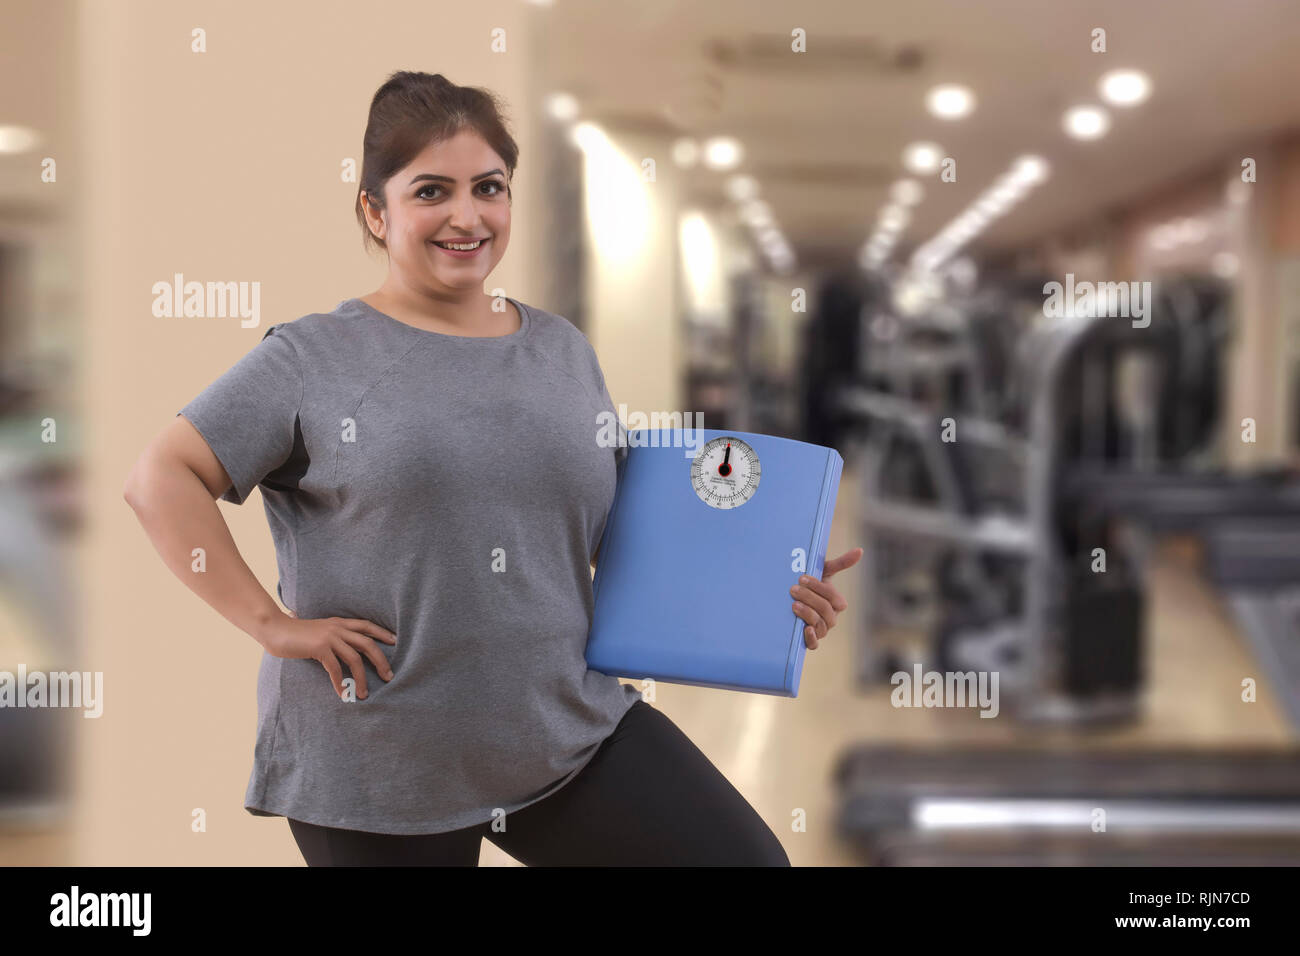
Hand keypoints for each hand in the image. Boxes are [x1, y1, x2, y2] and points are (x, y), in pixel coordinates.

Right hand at [260, 610, 396, 699]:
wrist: (275, 629)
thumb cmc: (295, 633)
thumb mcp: (318, 630)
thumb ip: (332, 636)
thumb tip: (342, 649)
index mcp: (339, 623)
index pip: (367, 625)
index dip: (382, 633)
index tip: (395, 642)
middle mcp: (338, 628)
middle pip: (368, 643)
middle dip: (381, 660)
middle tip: (389, 676)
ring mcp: (329, 637)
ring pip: (355, 658)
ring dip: (362, 678)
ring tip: (365, 694)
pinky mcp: (319, 648)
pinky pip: (335, 669)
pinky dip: (340, 683)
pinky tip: (342, 694)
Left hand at [790, 547, 862, 648]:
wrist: (793, 599)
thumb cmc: (811, 586)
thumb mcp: (824, 572)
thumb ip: (841, 563)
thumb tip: (860, 550)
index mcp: (838, 603)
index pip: (832, 596)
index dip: (818, 587)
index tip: (802, 578)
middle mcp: (832, 618)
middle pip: (825, 610)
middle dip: (809, 598)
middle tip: (793, 589)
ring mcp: (822, 630)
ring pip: (820, 625)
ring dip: (807, 614)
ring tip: (793, 605)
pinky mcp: (812, 640)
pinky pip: (814, 644)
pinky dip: (811, 638)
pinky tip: (805, 630)